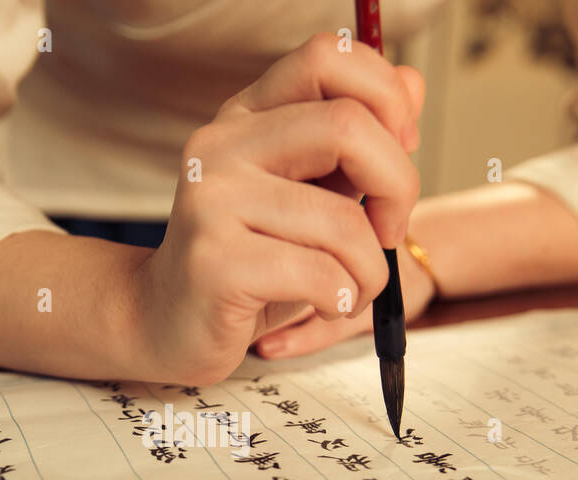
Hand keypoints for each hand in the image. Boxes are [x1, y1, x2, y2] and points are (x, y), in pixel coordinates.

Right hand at [134, 32, 422, 384]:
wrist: (166, 325)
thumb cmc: (250, 263)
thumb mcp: (310, 194)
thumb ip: (356, 142)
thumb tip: (411, 80)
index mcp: (245, 116)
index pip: (327, 57)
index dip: (386, 98)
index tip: (399, 151)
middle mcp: (221, 146)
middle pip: (347, 125)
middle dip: (398, 184)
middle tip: (390, 231)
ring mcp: (212, 202)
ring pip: (343, 221)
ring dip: (371, 269)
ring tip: (353, 289)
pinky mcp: (215, 263)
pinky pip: (322, 275)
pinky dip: (345, 298)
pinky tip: (328, 306)